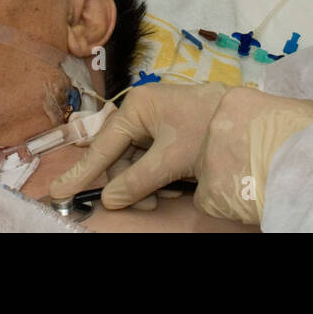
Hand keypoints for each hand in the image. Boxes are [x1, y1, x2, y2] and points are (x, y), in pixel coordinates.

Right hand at [49, 83, 312, 224]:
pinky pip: (153, 159)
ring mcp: (159, 121)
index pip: (102, 145)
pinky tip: (169, 189)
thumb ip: (137, 180)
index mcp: (138, 107)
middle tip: (134, 206)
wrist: (254, 123)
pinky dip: (156, 178)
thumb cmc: (206, 131)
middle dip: (124, 183)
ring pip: (136, 160)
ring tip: (158, 199)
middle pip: (118, 155)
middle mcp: (144, 110)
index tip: (59, 192)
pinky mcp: (174, 133)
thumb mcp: (169, 160)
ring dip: (142, 184)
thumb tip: (109, 198)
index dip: (82, 172)